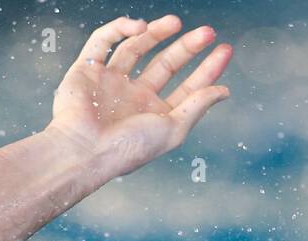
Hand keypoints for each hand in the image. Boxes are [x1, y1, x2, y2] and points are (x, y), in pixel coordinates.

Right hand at [46, 14, 231, 179]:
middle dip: (187, 47)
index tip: (224, 50)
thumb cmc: (126, 148)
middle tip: (207, 32)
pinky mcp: (86, 70)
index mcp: (152, 114)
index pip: (186, 87)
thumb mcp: (172, 129)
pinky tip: (139, 27)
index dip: (207, 69)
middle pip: (165, 64)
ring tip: (175, 22)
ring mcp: (109, 82)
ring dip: (156, 32)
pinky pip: (102, 41)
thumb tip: (224, 90)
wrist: (83, 151)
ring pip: (136, 47)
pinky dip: (118, 29)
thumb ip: (198, 106)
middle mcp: (132, 97)